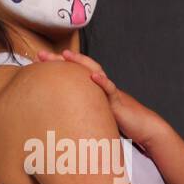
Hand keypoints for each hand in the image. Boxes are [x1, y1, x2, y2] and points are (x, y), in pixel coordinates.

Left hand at [36, 49, 172, 152]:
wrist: (145, 128)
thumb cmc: (121, 124)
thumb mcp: (96, 118)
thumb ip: (82, 115)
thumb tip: (61, 122)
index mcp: (93, 90)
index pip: (73, 74)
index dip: (56, 68)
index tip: (38, 63)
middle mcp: (100, 87)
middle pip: (79, 68)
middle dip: (60, 61)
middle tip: (41, 55)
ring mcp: (109, 92)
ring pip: (94, 72)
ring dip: (80, 62)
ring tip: (66, 56)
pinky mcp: (118, 102)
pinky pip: (110, 90)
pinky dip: (102, 82)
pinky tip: (93, 77)